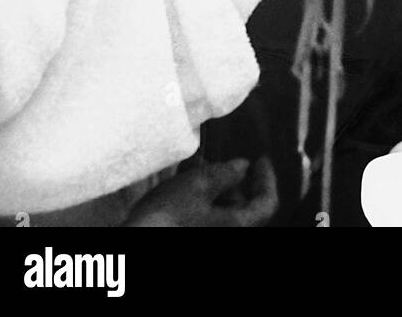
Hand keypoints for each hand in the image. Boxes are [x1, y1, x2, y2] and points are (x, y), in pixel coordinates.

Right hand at [124, 156, 278, 226]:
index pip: (267, 203)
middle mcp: (228, 234)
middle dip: (231, 180)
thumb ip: (226, 173)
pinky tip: (182, 179)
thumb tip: (243, 166)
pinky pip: (201, 216)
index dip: (267, 178)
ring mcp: (207, 235)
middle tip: (219, 160)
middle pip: (241, 206)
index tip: (260, 158)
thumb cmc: (170, 214)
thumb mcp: (199, 185)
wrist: (134, 242)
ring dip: (211, 186)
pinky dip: (197, 198)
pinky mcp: (187, 234)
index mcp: (239, 225)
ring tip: (196, 164)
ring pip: (219, 210)